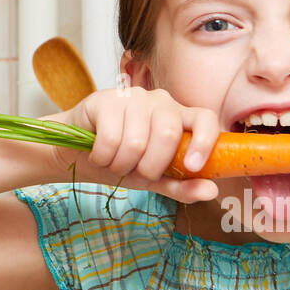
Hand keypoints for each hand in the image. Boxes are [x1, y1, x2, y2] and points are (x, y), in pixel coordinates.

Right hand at [43, 87, 219, 202]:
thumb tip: (212, 191)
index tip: (193, 166)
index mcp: (179, 118)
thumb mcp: (155, 180)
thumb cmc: (122, 162)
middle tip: (135, 172)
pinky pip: (110, 138)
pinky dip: (103, 158)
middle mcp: (160, 101)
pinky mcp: (105, 99)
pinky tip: (98, 155)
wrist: (78, 154)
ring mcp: (133, 97)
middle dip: (149, 167)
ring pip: (136, 142)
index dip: (204, 141)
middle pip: (167, 134)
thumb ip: (183, 186)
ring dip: (121, 165)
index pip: (205, 119)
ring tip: (114, 163)